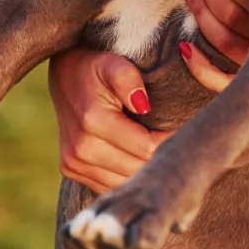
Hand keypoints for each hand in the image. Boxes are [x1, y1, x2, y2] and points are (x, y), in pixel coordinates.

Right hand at [48, 48, 171, 192]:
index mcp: (92, 121)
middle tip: (177, 144)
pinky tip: (138, 160)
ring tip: (159, 151)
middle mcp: (80, 149)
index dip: (169, 141)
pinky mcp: (71, 170)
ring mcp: (73, 163)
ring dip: (144, 170)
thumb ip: (128, 78)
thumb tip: (143, 105)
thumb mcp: (113, 63)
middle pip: (136, 169)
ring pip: (124, 182)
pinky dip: (127, 176)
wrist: (64, 76)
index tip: (183, 129)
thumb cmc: (96, 67)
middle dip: (159, 158)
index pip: (146, 148)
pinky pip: (109, 185)